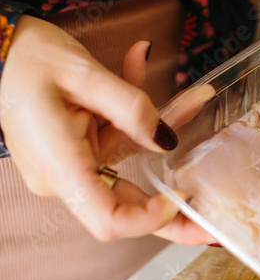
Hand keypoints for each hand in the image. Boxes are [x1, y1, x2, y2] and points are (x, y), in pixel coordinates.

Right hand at [0, 15, 213, 243]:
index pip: (109, 220)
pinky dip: (131, 113)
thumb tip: (168, 140)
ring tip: (194, 95)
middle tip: (212, 212)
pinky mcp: (71, 149)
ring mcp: (67, 164)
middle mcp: (62, 176)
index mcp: (60, 166)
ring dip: (158, 127)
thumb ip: (132, 108)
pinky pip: (112, 139)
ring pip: (125, 157)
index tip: (182, 198)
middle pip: (125, 204)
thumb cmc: (28, 58)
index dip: (151, 219)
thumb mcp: (86, 75)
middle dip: (172, 201)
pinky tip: (139, 64)